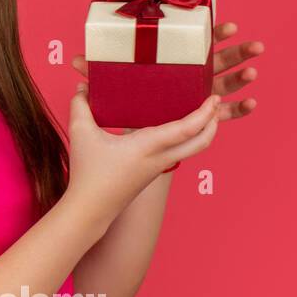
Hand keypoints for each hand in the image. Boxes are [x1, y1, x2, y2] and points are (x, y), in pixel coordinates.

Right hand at [65, 81, 220, 222]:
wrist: (90, 210)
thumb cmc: (87, 173)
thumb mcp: (80, 133)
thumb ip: (80, 106)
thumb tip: (82, 86)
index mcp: (148, 146)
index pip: (187, 129)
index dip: (205, 113)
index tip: (214, 97)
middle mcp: (160, 158)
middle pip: (202, 143)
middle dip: (214, 123)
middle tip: (216, 103)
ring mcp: (158, 167)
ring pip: (192, 150)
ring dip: (203, 131)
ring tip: (201, 113)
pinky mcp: (152, 172)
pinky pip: (179, 153)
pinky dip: (187, 138)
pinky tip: (174, 128)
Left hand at [71, 20, 263, 129]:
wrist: (131, 136)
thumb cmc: (125, 104)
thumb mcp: (112, 87)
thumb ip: (99, 73)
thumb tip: (75, 61)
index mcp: (175, 63)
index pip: (197, 44)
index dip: (213, 34)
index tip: (230, 25)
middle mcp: (192, 77)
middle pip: (219, 61)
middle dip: (238, 52)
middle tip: (256, 46)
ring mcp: (201, 97)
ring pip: (227, 85)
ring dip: (243, 77)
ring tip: (254, 71)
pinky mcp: (204, 119)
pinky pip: (226, 114)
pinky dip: (240, 109)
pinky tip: (253, 103)